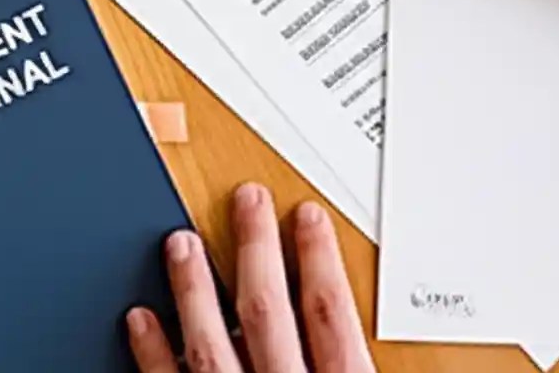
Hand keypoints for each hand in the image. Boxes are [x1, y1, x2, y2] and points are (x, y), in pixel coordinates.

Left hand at [125, 184, 375, 372]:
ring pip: (210, 343)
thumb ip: (377, 365)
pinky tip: (140, 320)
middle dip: (256, 247)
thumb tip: (418, 350)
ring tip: (181, 242)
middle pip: (266, 309)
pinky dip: (153, 352)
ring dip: (194, 287)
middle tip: (247, 202)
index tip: (307, 217)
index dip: (318, 256)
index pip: (328, 310)